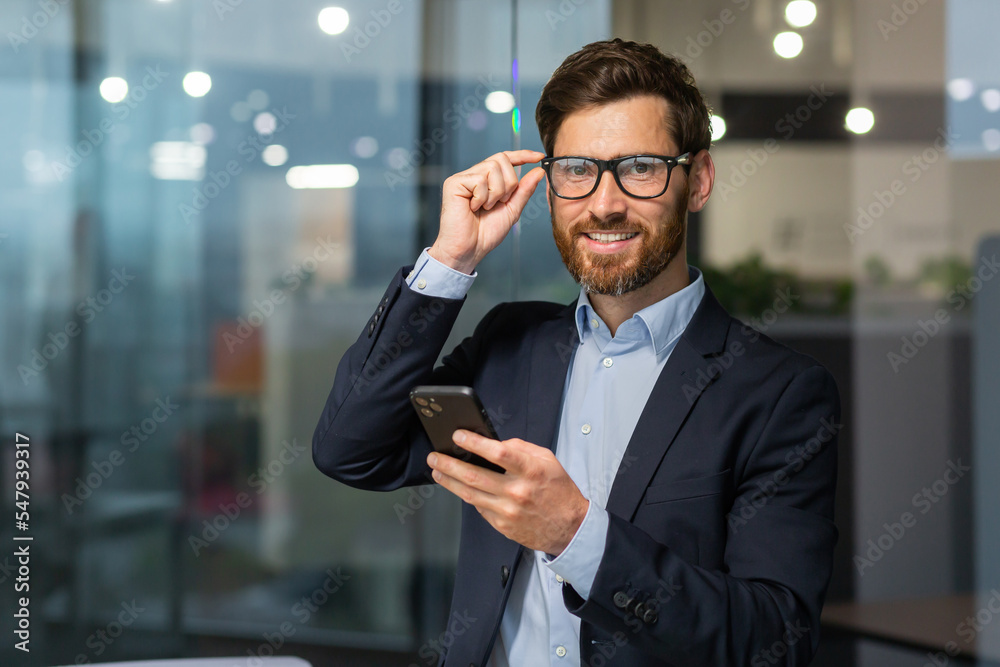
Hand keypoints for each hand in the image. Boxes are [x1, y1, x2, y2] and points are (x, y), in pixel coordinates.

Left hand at [426, 429, 588, 555]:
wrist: (570, 528)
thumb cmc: (559, 492)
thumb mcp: (548, 460)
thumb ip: (521, 448)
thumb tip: (495, 443)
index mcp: (530, 471)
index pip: (497, 453)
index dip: (474, 443)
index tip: (458, 436)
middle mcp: (517, 492)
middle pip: (474, 475)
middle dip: (449, 464)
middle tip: (435, 456)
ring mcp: (507, 511)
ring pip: (469, 494)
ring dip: (449, 481)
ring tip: (437, 471)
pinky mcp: (502, 526)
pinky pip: (479, 508)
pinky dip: (467, 496)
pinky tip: (459, 487)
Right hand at [430, 150, 546, 273]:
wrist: (469, 250)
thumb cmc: (485, 234)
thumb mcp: (512, 210)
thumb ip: (524, 190)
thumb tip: (538, 171)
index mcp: (487, 180)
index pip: (505, 159)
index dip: (522, 155)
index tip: (539, 157)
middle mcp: (474, 175)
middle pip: (501, 160)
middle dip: (509, 183)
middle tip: (500, 202)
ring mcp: (463, 178)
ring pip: (492, 168)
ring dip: (496, 193)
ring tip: (485, 207)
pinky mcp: (454, 183)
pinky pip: (479, 180)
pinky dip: (482, 197)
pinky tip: (474, 208)